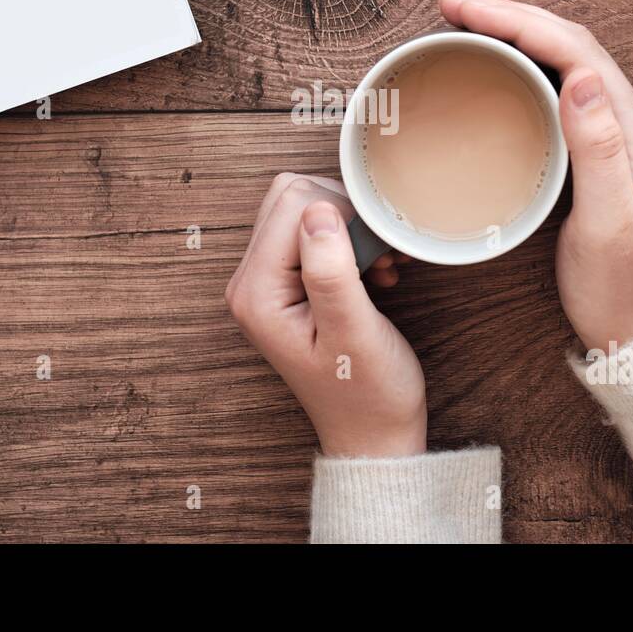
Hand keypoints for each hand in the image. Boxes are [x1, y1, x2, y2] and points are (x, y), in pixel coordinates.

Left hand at [225, 173, 425, 456]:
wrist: (373, 434)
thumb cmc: (368, 394)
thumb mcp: (353, 331)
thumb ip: (330, 270)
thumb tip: (318, 210)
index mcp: (257, 292)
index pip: (293, 203)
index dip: (343, 214)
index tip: (378, 249)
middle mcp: (251, 282)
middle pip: (292, 197)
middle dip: (345, 214)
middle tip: (380, 254)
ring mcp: (268, 282)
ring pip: (305, 210)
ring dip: (350, 227)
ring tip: (381, 264)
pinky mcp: (290, 284)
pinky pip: (314, 233)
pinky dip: (350, 241)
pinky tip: (375, 272)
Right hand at [440, 0, 632, 350]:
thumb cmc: (623, 287)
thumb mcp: (611, 225)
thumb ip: (599, 151)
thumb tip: (581, 77)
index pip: (576, 52)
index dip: (520, 22)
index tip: (466, 13)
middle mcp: (628, 124)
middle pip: (570, 44)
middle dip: (512, 16)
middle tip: (453, 7)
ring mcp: (612, 137)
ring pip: (564, 61)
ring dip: (518, 33)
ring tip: (469, 24)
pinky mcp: (594, 153)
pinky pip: (558, 89)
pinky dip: (523, 65)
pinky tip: (498, 69)